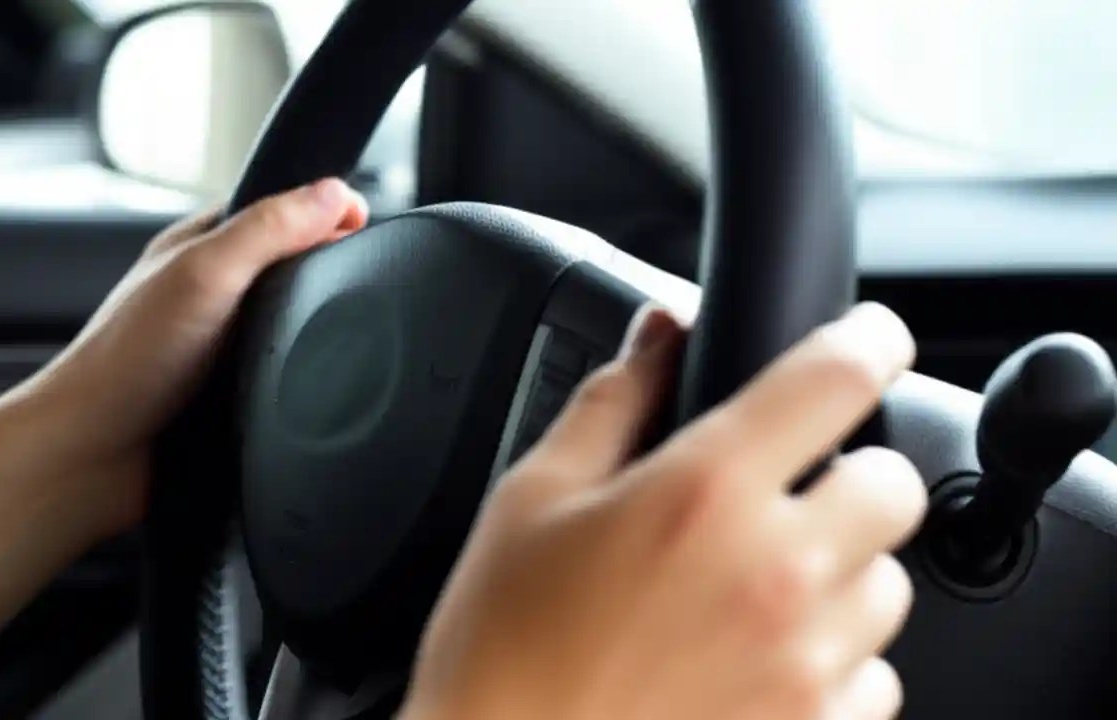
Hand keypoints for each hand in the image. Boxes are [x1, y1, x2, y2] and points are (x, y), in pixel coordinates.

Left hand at [27, 178, 368, 533]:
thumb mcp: (205, 274)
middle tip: (353, 280)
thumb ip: (269, 229)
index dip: (322, 210)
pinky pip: (284, 377)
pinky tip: (306, 385)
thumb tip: (333, 194)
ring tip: (334, 337)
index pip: (277, 209)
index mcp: (198, 248)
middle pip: (291, 268)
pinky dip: (300, 380)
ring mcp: (220, 346)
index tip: (361, 223)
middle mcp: (209, 293)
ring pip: (291, 325)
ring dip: (313, 334)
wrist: (92, 459)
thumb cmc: (125, 365)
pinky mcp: (230, 395)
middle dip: (325, 273)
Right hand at [403, 303, 925, 719]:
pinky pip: (876, 680)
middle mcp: (773, 574)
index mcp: (702, 493)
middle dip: (852, 474)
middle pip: (894, 485)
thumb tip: (662, 330)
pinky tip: (757, 664)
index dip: (868, 339)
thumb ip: (614, 400)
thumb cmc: (504, 650)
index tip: (872, 339)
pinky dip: (833, 665)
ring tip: (754, 593)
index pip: (834, 379)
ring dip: (840, 574)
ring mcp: (804, 665)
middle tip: (788, 496)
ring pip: (888, 586)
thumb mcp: (533, 499)